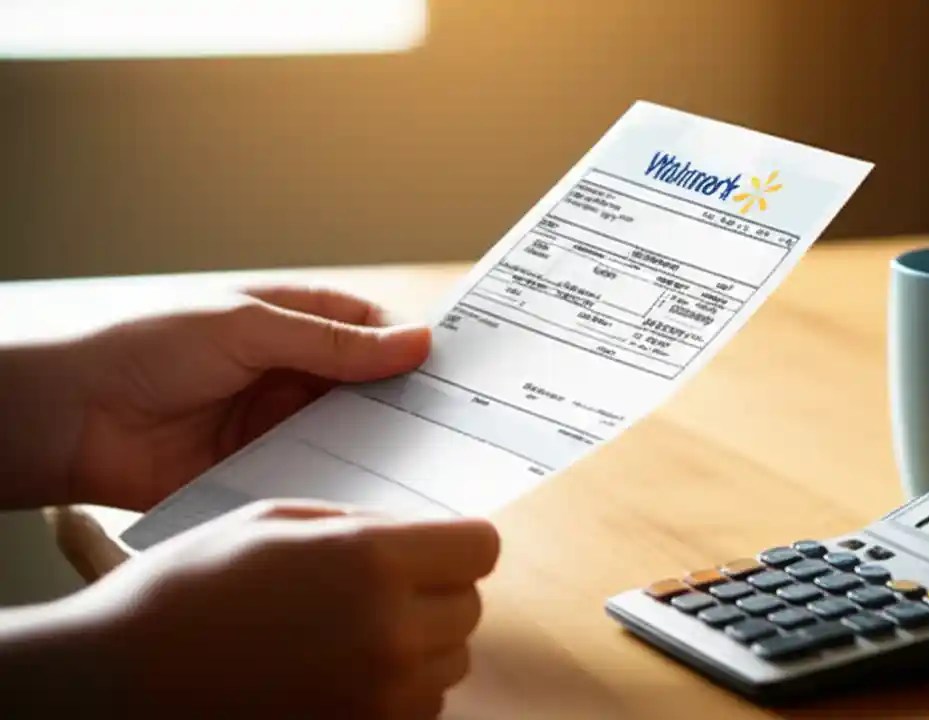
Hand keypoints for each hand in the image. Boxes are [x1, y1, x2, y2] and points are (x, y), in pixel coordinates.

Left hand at [62, 286, 430, 508]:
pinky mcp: (262, 470)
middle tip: (458, 422)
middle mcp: (290, 372)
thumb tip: (414, 343)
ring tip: (429, 459)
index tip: (458, 370)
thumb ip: (332, 342)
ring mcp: (278, 423)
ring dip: (381, 444)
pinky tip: (376, 492)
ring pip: (350, 434)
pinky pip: (317, 475)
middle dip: (407, 401)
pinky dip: (344, 482)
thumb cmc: (145, 348)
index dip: (412, 345)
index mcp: (289, 321)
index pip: (370, 328)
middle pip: (368, 385)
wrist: (68, 420)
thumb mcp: (247, 328)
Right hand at [82, 500, 499, 717]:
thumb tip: (415, 536)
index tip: (432, 549)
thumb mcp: (272, 523)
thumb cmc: (183, 594)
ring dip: (417, 650)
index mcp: (370, 562)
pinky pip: (417, 713)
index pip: (481, 548)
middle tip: (373, 593)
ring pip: (448, 666)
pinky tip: (335, 680)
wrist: (113, 688)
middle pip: (470, 608)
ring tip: (344, 641)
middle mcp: (390, 635)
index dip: (455, 544)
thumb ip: (359, 526)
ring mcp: (379, 702)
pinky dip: (393, 697)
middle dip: (434, 595)